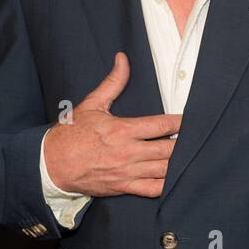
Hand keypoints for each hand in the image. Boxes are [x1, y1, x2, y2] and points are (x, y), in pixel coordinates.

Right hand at [43, 52, 181, 197]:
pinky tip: (176, 177)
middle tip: (196, 138)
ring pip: (164, 170)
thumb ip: (113, 82)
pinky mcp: (123, 187)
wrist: (52, 164)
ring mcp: (127, 172)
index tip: (190, 119)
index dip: (180, 122)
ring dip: (180, 163)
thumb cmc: (72, 133)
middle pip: (168, 150)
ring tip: (191, 156)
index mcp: (122, 130)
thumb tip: (123, 59)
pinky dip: (167, 184)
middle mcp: (128, 152)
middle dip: (184, 143)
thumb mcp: (92, 103)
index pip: (161, 125)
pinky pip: (152, 189)